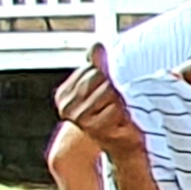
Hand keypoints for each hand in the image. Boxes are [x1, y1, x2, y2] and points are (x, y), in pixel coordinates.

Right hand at [56, 43, 144, 158]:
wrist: (121, 144)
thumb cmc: (111, 113)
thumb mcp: (102, 86)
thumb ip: (97, 65)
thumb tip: (97, 45)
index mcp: (64, 96)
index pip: (90, 70)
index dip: (106, 76)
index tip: (109, 88)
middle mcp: (68, 109)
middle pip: (99, 79)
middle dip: (113, 86)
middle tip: (119, 100)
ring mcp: (81, 120)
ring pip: (109, 91)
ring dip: (121, 98)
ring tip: (122, 109)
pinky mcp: (97, 129)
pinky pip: (116, 108)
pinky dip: (125, 110)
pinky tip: (125, 117)